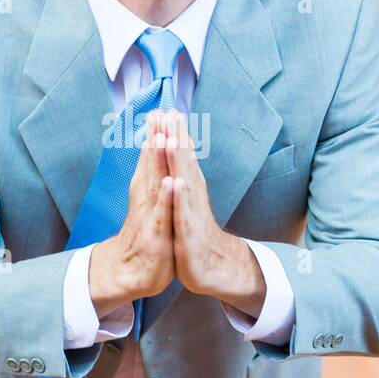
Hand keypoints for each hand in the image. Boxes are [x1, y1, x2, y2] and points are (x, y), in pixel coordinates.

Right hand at [88, 111, 175, 315]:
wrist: (132, 273)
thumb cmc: (146, 237)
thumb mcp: (152, 207)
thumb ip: (153, 181)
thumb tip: (155, 158)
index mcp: (149, 191)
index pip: (152, 159)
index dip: (157, 135)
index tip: (162, 110)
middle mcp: (147, 199)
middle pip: (152, 164)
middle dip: (156, 138)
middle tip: (159, 112)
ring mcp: (151, 216)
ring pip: (155, 183)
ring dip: (157, 161)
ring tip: (161, 137)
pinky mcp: (157, 235)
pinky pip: (162, 214)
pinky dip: (166, 198)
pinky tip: (171, 183)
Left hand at [160, 109, 266, 316]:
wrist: (209, 267)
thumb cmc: (194, 235)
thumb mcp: (186, 205)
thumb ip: (183, 181)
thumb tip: (178, 160)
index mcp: (188, 189)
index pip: (181, 158)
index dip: (176, 135)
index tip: (169, 110)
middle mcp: (192, 196)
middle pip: (184, 162)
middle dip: (177, 137)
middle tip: (171, 112)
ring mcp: (190, 214)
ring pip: (183, 181)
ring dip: (178, 160)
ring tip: (171, 138)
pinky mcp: (187, 233)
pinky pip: (182, 213)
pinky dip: (179, 197)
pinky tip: (176, 183)